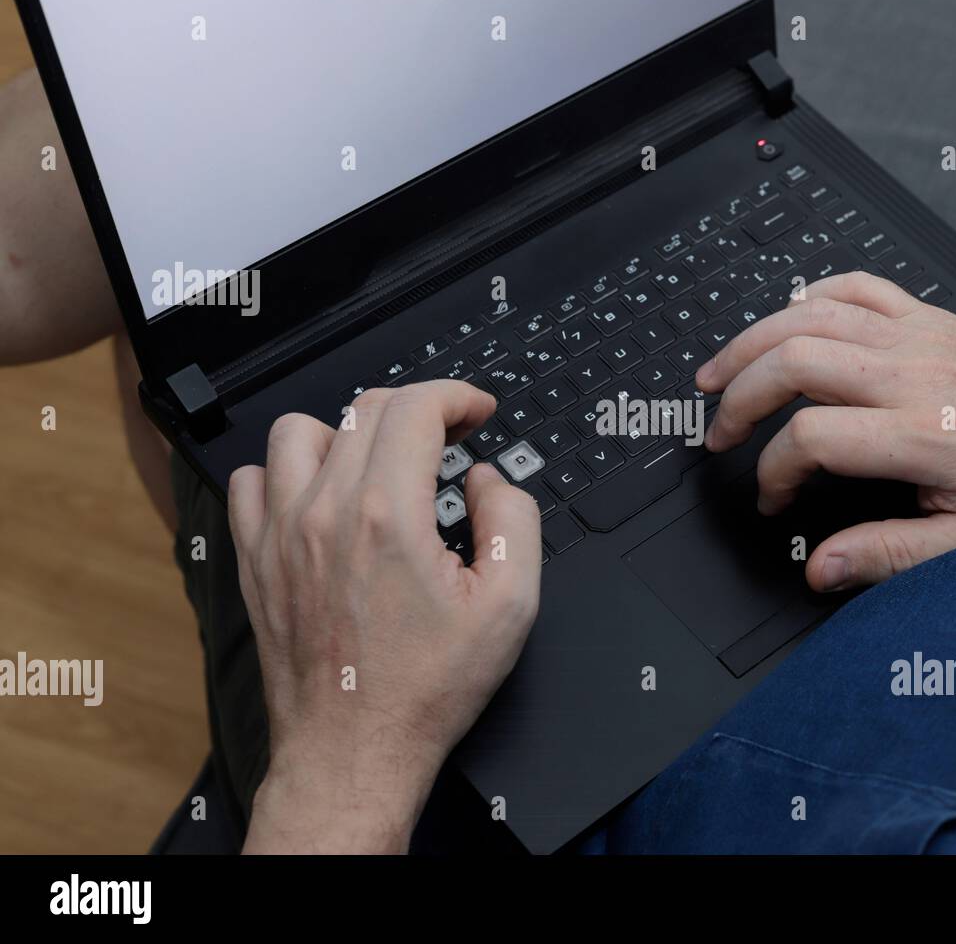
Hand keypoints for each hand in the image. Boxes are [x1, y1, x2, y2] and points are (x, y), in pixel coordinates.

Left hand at [228, 381, 540, 851]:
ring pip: (299, 430)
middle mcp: (323, 514)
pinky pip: (251, 481)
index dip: (457, 395)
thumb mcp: (509, 606)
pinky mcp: (255, 560)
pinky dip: (287, 474)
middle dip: (418, 407)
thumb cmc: (425, 689)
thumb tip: (488, 480)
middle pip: (364, 408)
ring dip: (348, 432)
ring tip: (379, 463)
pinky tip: (321, 497)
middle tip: (448, 435)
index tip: (476, 412)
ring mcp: (279, 535)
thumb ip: (513, 521)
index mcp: (385, 516)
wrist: (355, 750)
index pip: (415, 407)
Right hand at [696, 271, 955, 590]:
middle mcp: (914, 374)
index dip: (774, 472)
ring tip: (717, 375)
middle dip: (739, 398)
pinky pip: (851, 286)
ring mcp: (915, 334)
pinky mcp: (922, 313)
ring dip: (750, 341)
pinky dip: (806, 299)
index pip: (813, 436)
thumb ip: (891, 555)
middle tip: (720, 435)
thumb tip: (822, 568)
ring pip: (808, 314)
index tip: (775, 500)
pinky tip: (782, 326)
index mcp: (925, 433)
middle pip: (794, 360)